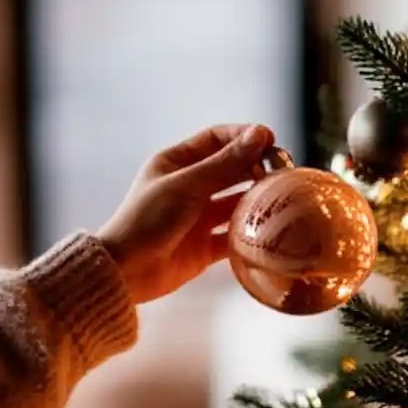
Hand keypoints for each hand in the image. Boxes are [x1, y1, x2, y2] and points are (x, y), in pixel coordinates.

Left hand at [98, 124, 274, 304]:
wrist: (125, 272)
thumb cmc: (146, 221)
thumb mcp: (186, 186)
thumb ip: (225, 164)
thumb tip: (259, 135)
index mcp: (176, 163)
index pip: (215, 139)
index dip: (243, 136)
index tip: (270, 139)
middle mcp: (189, 187)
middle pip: (230, 169)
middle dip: (255, 167)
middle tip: (282, 170)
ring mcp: (197, 217)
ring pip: (235, 202)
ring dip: (256, 199)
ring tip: (281, 198)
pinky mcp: (205, 247)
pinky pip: (234, 236)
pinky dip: (249, 233)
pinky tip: (268, 230)